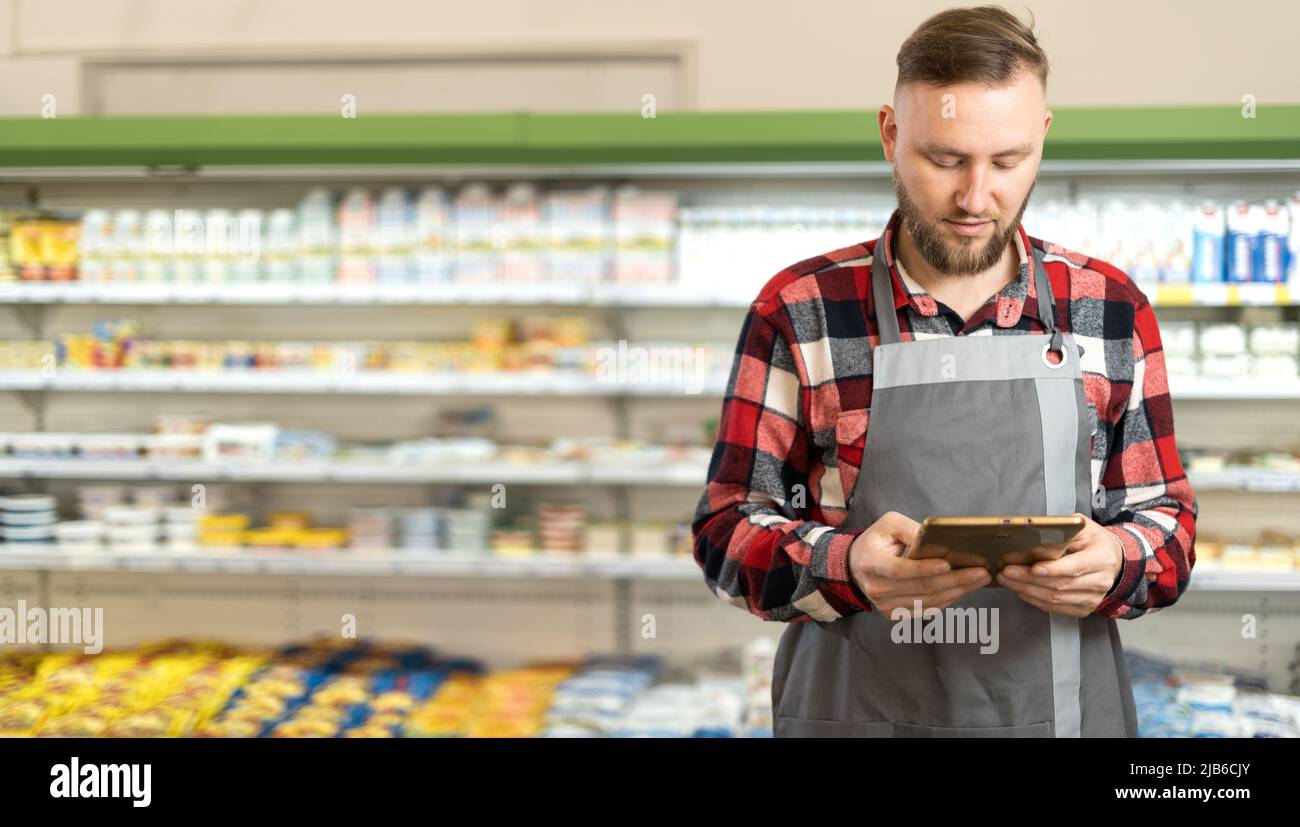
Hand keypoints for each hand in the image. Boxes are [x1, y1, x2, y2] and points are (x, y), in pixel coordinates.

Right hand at [849, 511, 990, 616]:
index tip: (949, 564)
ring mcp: (885, 605)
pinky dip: (948, 600)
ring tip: (979, 580)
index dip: (925, 569)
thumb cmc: (877, 541)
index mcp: (872, 563)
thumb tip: (938, 538)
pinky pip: (927, 610)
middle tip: (981, 572)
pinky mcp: (895, 614)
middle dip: (955, 580)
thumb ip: (911, 529)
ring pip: (928, 602)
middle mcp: (877, 588)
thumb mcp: (889, 524)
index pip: (901, 570)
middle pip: (921, 588)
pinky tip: (963, 589)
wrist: (857, 565)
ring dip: (958, 592)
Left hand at [996, 513, 1123, 616]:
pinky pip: (1055, 608)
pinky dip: (1034, 599)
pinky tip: (1020, 590)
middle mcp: (1100, 581)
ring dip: (1027, 590)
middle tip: (1007, 571)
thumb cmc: (1094, 541)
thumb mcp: (1083, 528)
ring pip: (1055, 599)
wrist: (1113, 560)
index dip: (1053, 569)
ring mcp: (1093, 598)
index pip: (1075, 567)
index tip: (1032, 568)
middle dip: (1029, 579)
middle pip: (1060, 585)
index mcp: (1102, 558)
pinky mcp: (1084, 608)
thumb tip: (1033, 537)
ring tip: (1007, 580)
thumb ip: (1062, 533)